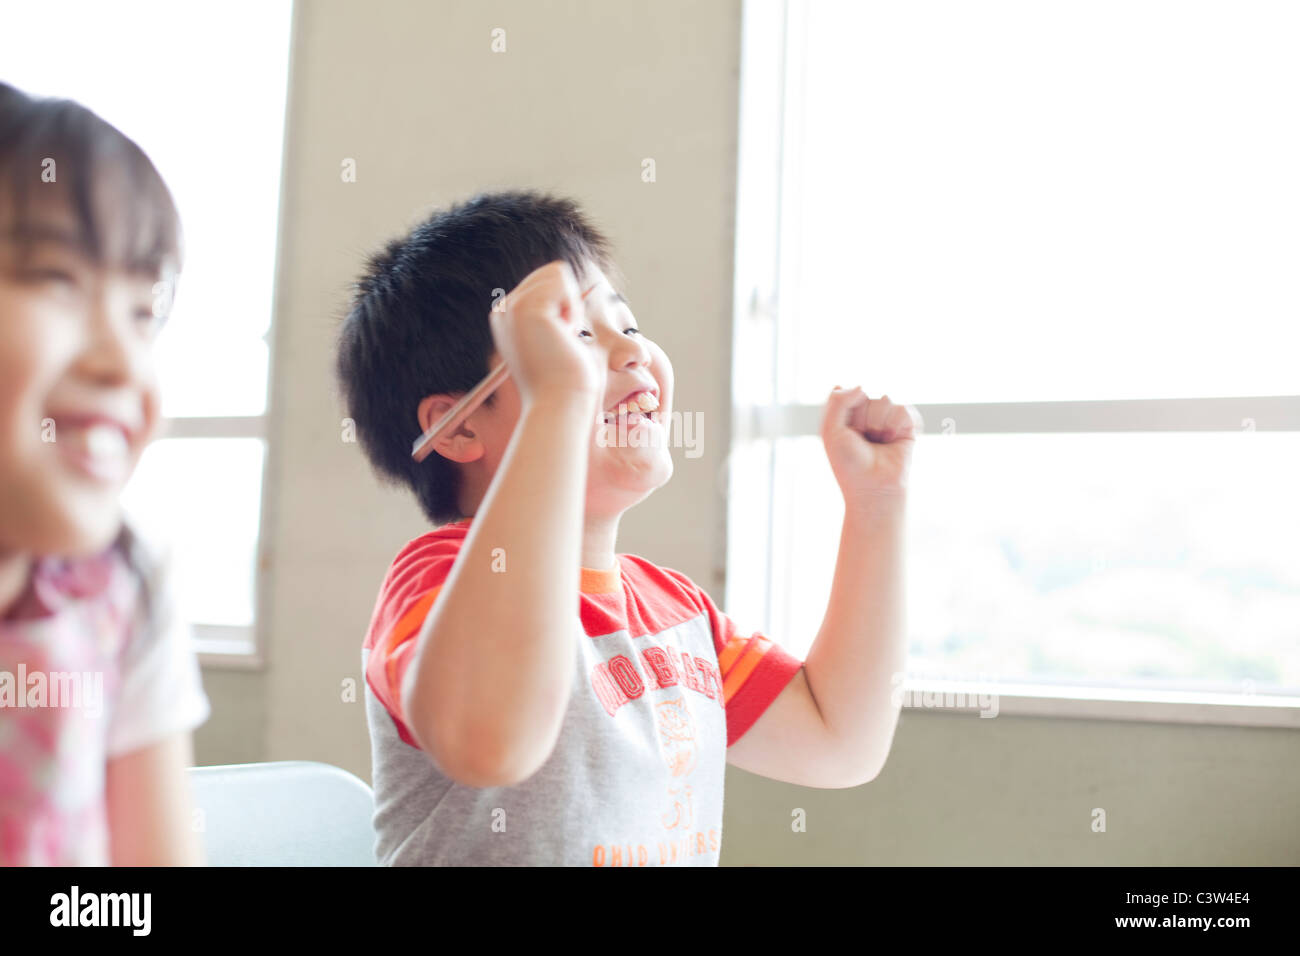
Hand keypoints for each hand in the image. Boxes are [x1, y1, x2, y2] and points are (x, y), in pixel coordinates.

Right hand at [489, 261, 605, 410]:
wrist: (559, 404)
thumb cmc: (565, 381)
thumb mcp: (555, 339)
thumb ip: (552, 313)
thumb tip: (562, 277)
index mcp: (507, 318)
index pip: (545, 283)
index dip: (564, 308)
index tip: (558, 342)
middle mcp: (503, 310)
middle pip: (551, 273)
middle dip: (568, 303)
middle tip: (562, 340)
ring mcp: (511, 308)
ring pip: (557, 273)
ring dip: (571, 306)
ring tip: (561, 338)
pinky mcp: (525, 308)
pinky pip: (562, 280)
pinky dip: (572, 307)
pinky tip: (563, 334)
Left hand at [820, 386, 921, 507]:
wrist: (873, 488)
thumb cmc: (849, 464)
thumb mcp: (831, 431)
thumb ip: (838, 402)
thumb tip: (862, 386)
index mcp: (847, 413)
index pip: (846, 392)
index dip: (845, 412)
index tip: (844, 434)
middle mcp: (867, 413)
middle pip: (865, 395)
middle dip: (861, 419)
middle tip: (862, 441)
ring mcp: (887, 418)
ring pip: (885, 400)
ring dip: (878, 423)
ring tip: (878, 441)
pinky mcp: (907, 425)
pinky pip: (903, 409)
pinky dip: (896, 425)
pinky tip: (892, 439)